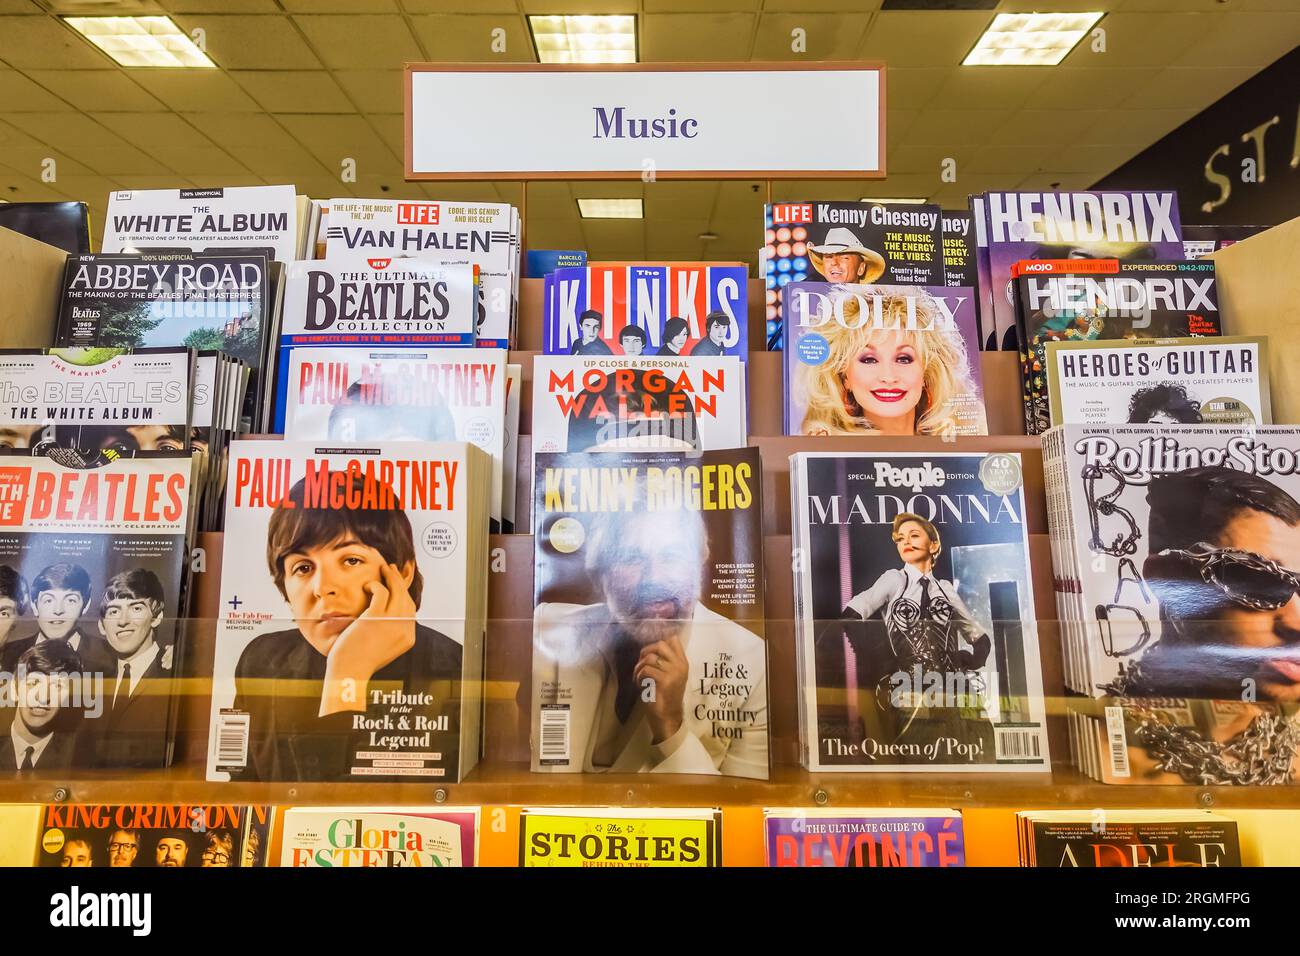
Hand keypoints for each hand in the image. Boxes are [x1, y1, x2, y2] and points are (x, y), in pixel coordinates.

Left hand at [319, 559, 416, 716]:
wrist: (349, 674)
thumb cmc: (360, 663)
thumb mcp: (382, 649)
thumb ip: (389, 634)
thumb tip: (386, 621)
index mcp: (408, 638)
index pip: (411, 610)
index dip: (404, 595)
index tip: (397, 586)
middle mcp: (404, 629)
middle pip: (406, 597)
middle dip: (400, 581)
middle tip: (392, 570)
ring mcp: (392, 622)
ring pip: (397, 590)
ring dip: (391, 576)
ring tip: (384, 568)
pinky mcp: (376, 617)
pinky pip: (381, 592)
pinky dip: (375, 584)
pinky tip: (368, 585)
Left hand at [633, 635, 687, 744]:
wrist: (668, 718)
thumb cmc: (665, 697)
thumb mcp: (669, 676)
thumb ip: (665, 661)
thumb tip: (649, 648)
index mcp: (683, 663)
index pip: (674, 640)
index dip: (658, 642)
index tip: (649, 652)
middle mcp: (681, 665)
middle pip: (660, 644)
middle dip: (646, 651)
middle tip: (640, 663)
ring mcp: (674, 672)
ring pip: (650, 657)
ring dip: (639, 666)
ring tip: (638, 677)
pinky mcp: (665, 681)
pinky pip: (646, 670)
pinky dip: (638, 676)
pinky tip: (639, 684)